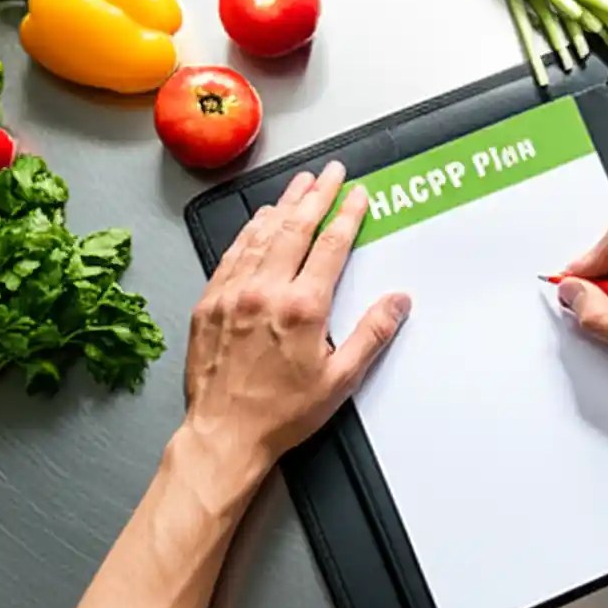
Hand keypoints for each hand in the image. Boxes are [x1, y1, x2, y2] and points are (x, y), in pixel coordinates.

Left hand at [184, 163, 410, 464]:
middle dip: (316, 196)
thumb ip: (372, 333)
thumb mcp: (340, 378)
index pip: (330, 246)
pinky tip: (259, 222)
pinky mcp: (209, 303)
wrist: (224, 434)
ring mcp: (232, 294)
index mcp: (302, 308)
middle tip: (330, 173)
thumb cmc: (281, 413)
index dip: (347, 215)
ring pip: (261, 235)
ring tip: (299, 186)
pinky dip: (249, 232)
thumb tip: (398, 301)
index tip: (357, 195)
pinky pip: (232, 254)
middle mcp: (265, 292)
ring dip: (283, 206)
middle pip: (295, 228)